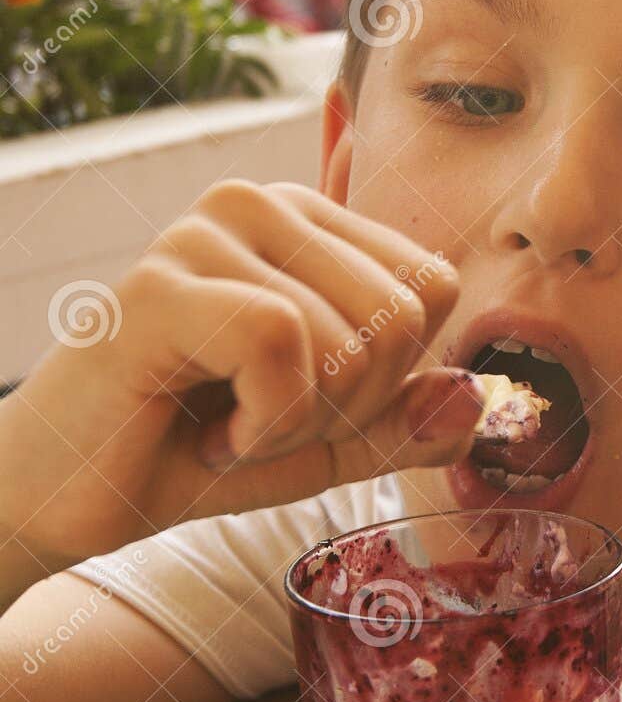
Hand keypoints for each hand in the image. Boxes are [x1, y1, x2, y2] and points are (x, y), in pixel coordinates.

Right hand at [0, 181, 479, 578]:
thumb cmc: (189, 453)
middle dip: (348, 407)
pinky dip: (262, 424)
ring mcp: (205, 234)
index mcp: (305, 223)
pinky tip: (206, 432)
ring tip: (223, 424)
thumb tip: (477, 398)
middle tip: (260, 421)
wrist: (64, 497)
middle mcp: (257, 204)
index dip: (392, 379)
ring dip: (294, 425)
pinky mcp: (162, 285)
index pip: (432, 289)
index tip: (307, 403)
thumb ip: (405, 423)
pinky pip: (283, 346)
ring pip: (349, 338)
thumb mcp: (326, 444)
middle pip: (404, 314)